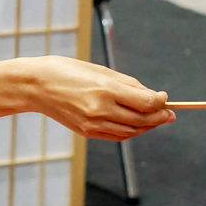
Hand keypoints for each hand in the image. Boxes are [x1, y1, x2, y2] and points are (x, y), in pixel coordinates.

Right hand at [21, 56, 173, 140]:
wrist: (36, 85)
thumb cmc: (68, 70)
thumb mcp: (100, 70)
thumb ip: (128, 84)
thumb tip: (152, 96)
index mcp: (106, 90)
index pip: (146, 102)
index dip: (160, 102)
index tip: (165, 98)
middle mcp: (101, 110)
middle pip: (142, 119)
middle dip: (159, 117)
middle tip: (170, 114)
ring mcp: (93, 124)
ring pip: (131, 131)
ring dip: (148, 127)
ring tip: (157, 119)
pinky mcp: (86, 132)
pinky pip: (117, 136)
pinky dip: (131, 132)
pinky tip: (138, 125)